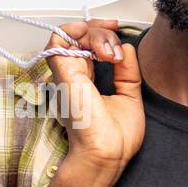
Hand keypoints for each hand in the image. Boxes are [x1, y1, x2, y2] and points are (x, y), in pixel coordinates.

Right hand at [43, 18, 143, 178]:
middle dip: (102, 31)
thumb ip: (127, 71)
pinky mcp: (64, 74)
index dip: (101, 33)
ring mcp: (67, 75)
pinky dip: (76, 32)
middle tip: (116, 44)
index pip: (86, 46)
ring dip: (95, 33)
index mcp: (85, 83)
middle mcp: (73, 77)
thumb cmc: (115, 139)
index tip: (118, 31)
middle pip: (79, 36)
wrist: (108, 155)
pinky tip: (98, 45)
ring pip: (71, 34)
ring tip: (111, 52)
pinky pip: (58, 40)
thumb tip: (126, 47)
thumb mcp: (129, 96)